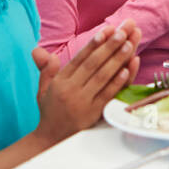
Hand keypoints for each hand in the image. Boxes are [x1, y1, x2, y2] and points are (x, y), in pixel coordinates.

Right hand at [33, 21, 140, 143]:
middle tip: (124, 30)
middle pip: (94, 64)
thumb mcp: (44, 88)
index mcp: (61, 81)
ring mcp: (82, 102)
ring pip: (103, 77)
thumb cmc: (51, 110)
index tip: (107, 29)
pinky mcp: (93, 114)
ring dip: (117, 59)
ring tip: (130, 44)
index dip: (95, 43)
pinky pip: (107, 95)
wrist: (51, 139)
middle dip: (110, 45)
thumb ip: (46, 68)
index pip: (80, 58)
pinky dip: (118, 82)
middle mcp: (71, 90)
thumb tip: (38, 51)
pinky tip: (127, 69)